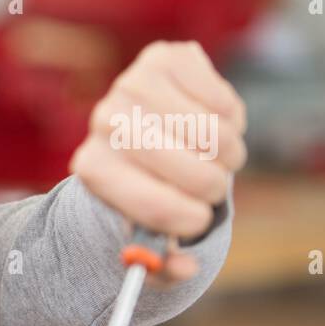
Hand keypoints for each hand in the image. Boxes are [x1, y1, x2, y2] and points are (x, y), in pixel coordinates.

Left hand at [69, 40, 246, 283]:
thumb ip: (163, 262)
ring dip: (228, 154)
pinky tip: (209, 119)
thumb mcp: (150, 227)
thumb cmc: (149, 183)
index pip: (153, 206)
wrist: (145, 124)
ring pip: (215, 137)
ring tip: (212, 154)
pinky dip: (232, 117)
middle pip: (192, 172)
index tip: (199, 223)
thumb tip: (183, 268)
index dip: (188, 220)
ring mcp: (131, 84)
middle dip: (212, 187)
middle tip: (209, 185)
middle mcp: (104, 122)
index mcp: (92, 168)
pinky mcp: (166, 57)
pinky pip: (225, 101)